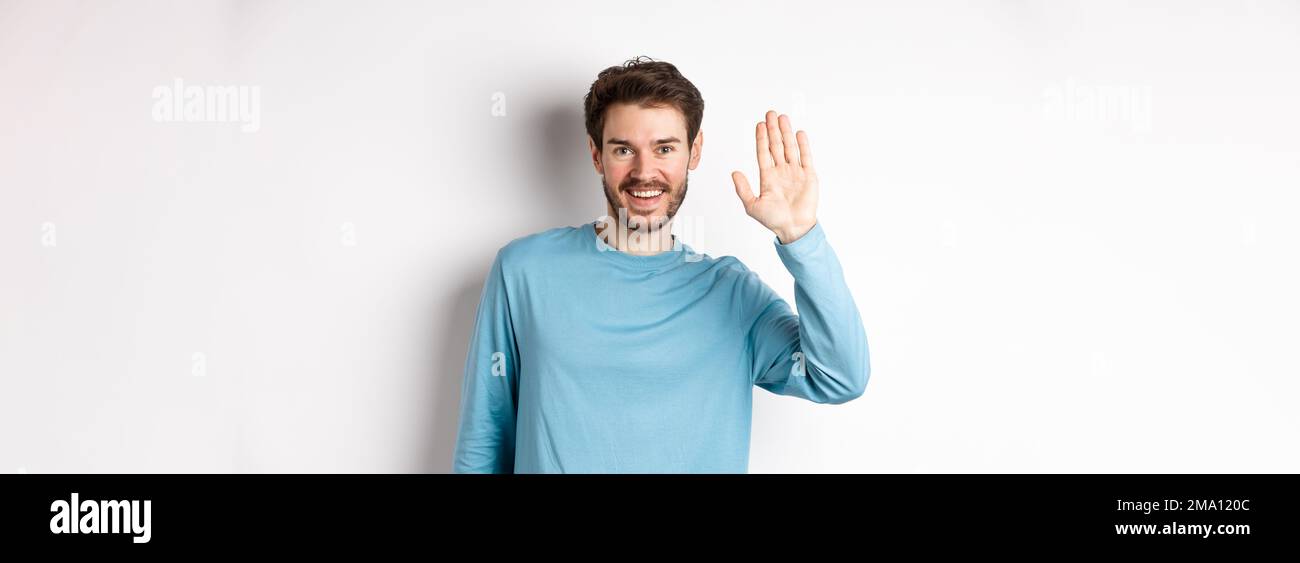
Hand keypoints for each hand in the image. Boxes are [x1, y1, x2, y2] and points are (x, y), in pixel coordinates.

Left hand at [731, 110, 818, 243]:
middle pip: (776, 146)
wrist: (794, 228)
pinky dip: (803, 145)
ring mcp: (795, 172)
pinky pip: (806, 157)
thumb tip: (734, 173)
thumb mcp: (752, 205)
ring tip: (782, 118)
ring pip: (790, 148)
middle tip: (770, 113)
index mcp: (768, 177)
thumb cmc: (773, 220)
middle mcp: (781, 171)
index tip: (759, 124)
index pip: (763, 153)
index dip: (761, 138)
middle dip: (773, 130)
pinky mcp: (809, 176)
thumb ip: (743, 189)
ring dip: (786, 133)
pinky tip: (799, 133)